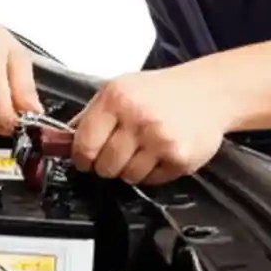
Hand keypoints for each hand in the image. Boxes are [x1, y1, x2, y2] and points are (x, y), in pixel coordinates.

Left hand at [69, 69, 230, 184]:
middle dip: (106, 165)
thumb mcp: (119, 89)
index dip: (81, 158)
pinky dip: (152, 172)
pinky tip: (159, 153)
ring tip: (142, 149)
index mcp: (116, 99)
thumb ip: (90, 115)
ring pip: (127, 176)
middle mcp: (137, 118)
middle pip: (104, 166)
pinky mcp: (179, 158)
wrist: (208, 91)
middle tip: (117, 153)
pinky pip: (151, 180)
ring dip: (130, 170)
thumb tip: (62, 140)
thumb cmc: (161, 91)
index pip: (84, 144)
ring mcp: (159, 139)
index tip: (83, 160)